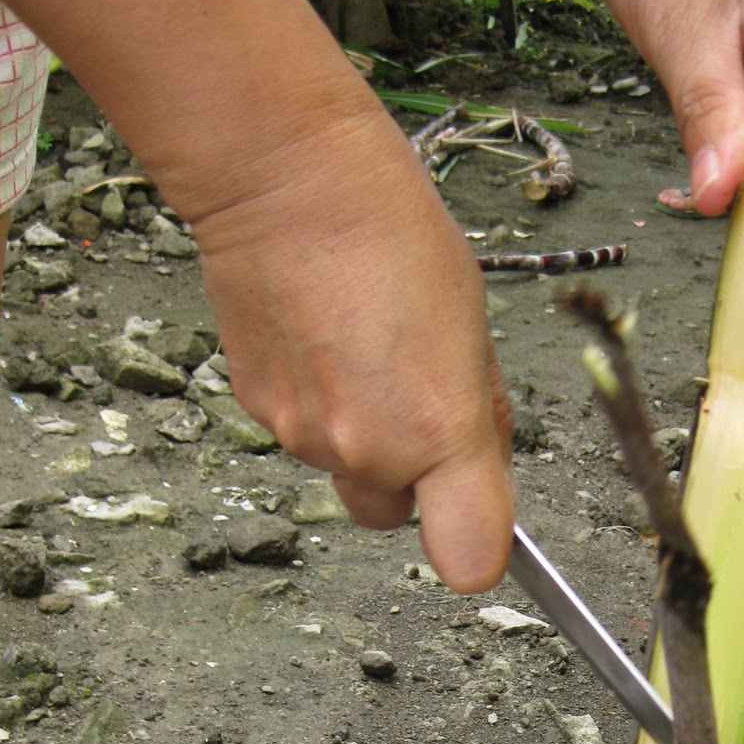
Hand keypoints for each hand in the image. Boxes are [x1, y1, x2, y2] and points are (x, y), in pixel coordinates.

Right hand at [192, 110, 513, 592]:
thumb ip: (480, 416)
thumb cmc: (391, 232)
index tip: (481, 520)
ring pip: (349, 473)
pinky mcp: (259, 412)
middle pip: (399, 516)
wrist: (285, 180)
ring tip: (365, 349)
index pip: (470, 563)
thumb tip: (484, 466)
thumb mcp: (474, 326)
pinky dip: (319, 404)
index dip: (478, 548)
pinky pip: (305, 435)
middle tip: (416, 397)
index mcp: (439, 433)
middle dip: (414, 477)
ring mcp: (304, 438)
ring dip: (363, 435)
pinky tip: (324, 340)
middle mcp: (368, 451)